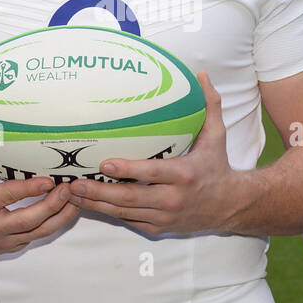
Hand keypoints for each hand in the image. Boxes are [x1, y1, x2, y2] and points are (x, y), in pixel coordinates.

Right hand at [0, 112, 80, 259]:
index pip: (6, 198)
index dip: (28, 189)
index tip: (49, 180)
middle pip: (29, 220)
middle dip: (52, 204)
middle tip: (70, 186)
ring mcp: (2, 241)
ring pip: (38, 233)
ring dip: (60, 217)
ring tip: (77, 199)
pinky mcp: (9, 247)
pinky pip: (36, 237)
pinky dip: (53, 225)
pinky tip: (67, 210)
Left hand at [66, 71, 238, 234]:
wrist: (230, 206)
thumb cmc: (217, 166)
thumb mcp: (217, 135)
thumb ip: (209, 104)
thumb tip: (200, 75)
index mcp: (184, 174)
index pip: (151, 172)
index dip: (127, 170)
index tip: (104, 163)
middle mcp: (173, 199)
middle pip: (130, 198)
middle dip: (99, 191)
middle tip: (74, 182)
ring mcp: (164, 216)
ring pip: (124, 213)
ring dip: (96, 204)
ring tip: (72, 194)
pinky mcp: (159, 228)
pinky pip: (129, 221)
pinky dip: (109, 213)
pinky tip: (89, 204)